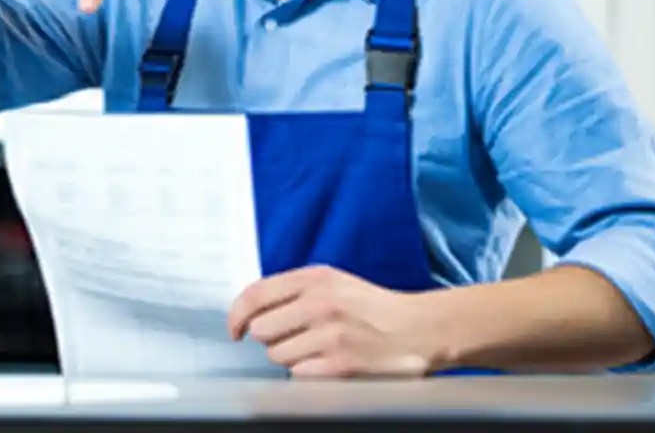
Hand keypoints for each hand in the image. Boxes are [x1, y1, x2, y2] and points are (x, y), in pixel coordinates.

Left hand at [227, 265, 446, 378]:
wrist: (419, 329)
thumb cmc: (371, 307)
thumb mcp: (334, 282)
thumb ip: (294, 290)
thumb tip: (249, 309)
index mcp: (316, 278)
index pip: (255, 294)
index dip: (236, 315)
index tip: (235, 330)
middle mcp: (321, 303)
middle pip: (262, 330)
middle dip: (273, 339)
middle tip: (295, 338)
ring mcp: (331, 335)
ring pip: (277, 356)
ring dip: (291, 358)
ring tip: (317, 349)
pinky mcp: (341, 365)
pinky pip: (298, 375)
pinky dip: (307, 373)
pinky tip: (327, 364)